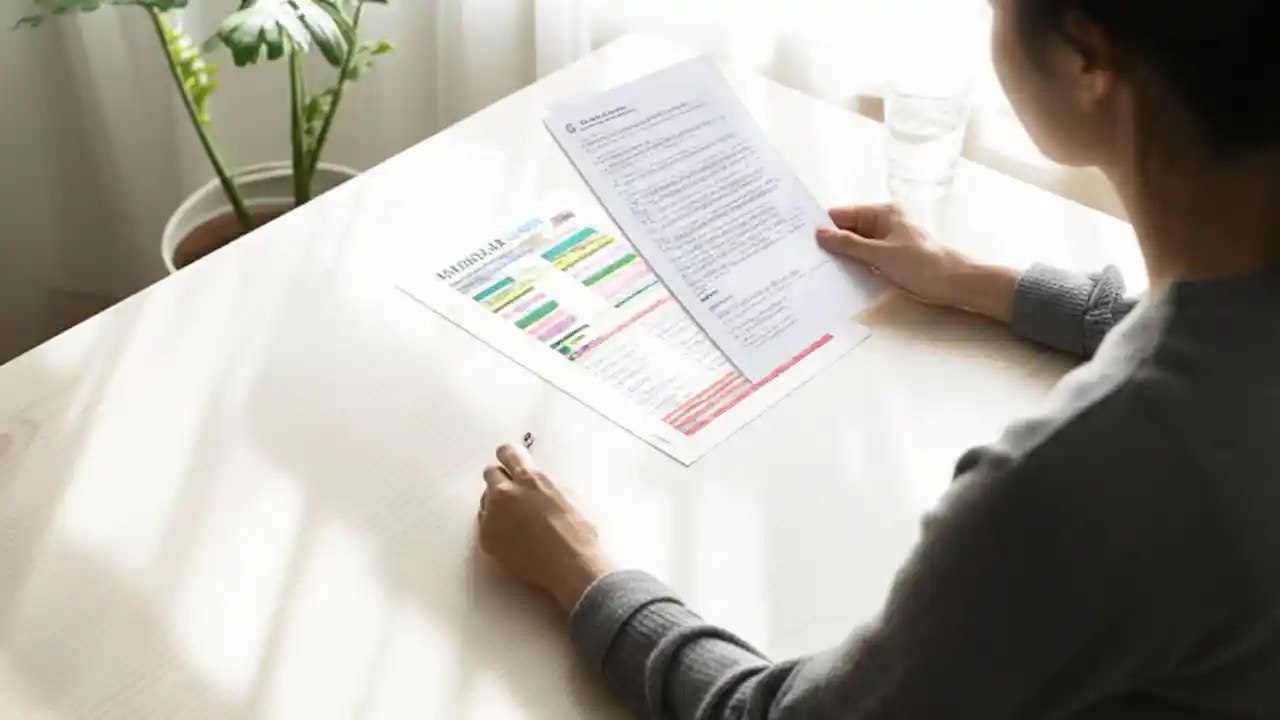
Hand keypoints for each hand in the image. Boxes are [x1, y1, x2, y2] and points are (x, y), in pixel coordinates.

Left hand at [477, 444, 613, 612]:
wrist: (569, 565)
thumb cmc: (577, 533)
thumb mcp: (566, 494)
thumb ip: (541, 483)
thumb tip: (532, 482)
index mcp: (530, 478)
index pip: (507, 452)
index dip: (508, 456)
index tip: (508, 460)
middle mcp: (506, 493)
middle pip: (490, 473)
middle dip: (500, 479)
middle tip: (512, 492)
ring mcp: (493, 515)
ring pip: (486, 500)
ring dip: (497, 505)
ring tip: (517, 522)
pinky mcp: (486, 537)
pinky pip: (484, 523)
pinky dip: (496, 527)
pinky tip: (514, 537)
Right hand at [816, 204, 1017, 322]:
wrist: (952, 283)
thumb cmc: (920, 263)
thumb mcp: (881, 253)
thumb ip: (848, 244)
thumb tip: (819, 234)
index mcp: (881, 213)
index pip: (843, 215)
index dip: (821, 225)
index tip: (797, 237)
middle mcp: (880, 225)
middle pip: (845, 231)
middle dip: (826, 242)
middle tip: (797, 256)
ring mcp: (883, 243)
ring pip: (852, 247)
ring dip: (837, 257)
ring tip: (809, 268)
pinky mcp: (886, 260)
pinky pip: (861, 260)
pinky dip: (849, 266)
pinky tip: (831, 276)